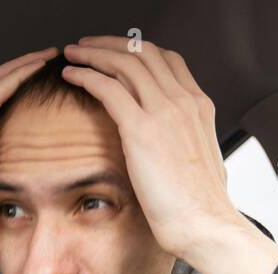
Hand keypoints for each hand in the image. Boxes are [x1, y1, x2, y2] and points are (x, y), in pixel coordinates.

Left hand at [61, 37, 277, 273]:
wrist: (205, 225)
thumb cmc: (201, 207)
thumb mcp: (200, 163)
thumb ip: (185, 143)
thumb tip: (171, 148)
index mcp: (199, 107)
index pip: (168, 60)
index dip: (138, 51)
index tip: (118, 54)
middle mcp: (184, 101)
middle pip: (143, 52)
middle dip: (111, 44)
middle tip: (88, 46)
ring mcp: (164, 111)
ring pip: (124, 62)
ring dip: (94, 53)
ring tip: (74, 54)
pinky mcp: (142, 129)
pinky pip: (108, 87)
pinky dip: (86, 75)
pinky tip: (72, 76)